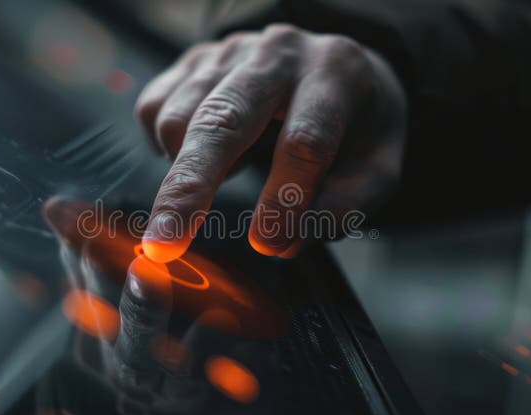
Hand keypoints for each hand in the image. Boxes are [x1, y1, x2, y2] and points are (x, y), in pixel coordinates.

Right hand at [136, 24, 406, 261]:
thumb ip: (344, 206)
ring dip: (186, 169)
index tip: (268, 245)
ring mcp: (228, 52)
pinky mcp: (192, 61)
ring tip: (225, 176)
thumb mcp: (376, 167)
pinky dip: (164, 147)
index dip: (284, 197)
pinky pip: (154, 109)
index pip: (304, 140)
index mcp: (334, 72)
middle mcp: (277, 53)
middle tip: (164, 243)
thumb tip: (285, 245)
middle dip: (190, 186)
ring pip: (179, 118)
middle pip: (222, 120)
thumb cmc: (354, 125)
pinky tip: (199, 154)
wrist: (335, 70)